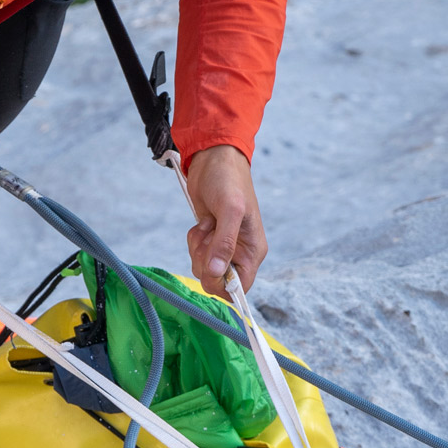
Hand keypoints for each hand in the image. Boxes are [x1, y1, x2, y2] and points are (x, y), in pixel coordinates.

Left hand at [185, 145, 266, 294]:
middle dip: (206, 261)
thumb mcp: (229, 210)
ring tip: (207, 225)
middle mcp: (240, 252)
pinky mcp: (209, 239)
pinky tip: (203, 222)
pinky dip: (194, 239)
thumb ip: (224, 243)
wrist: (212, 161)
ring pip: (204, 267)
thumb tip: (218, 273)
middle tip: (209, 237)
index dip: (223, 284)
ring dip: (198, 248)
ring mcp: (223, 246)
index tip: (211, 267)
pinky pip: (196, 253)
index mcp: (253, 250)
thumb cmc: (228, 181)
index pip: (241, 286)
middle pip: (218, 280)